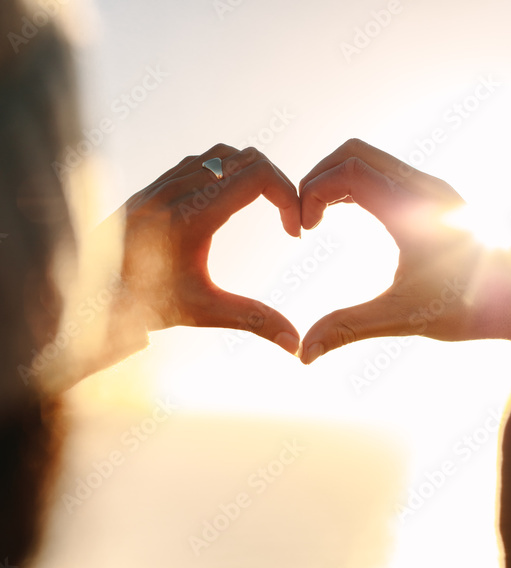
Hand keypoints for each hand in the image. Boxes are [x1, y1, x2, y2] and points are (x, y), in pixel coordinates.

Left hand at [117, 143, 301, 354]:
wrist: (92, 298)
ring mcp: (160, 185)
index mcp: (193, 216)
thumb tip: (296, 347)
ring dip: (250, 175)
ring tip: (263, 208)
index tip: (293, 229)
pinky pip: (195, 163)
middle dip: (275, 185)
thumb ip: (255, 321)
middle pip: (245, 159)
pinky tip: (228, 205)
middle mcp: (176, 191)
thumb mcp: (206, 312)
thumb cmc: (147, 306)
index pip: (257, 176)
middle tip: (285, 219)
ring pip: (220, 155)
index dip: (287, 195)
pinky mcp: (150, 189)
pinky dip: (222, 173)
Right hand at [298, 139, 510, 364]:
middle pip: (354, 153)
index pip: (349, 170)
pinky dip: (357, 185)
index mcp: (414, 207)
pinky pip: (386, 173)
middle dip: (318, 179)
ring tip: (318, 219)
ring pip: (371, 160)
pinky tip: (344, 217)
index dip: (313, 191)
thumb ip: (349, 328)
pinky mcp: (436, 198)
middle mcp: (424, 187)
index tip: (303, 229)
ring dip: (337, 181)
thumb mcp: (404, 317)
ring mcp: (432, 188)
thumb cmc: (471, 306)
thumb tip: (304, 354)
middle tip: (304, 219)